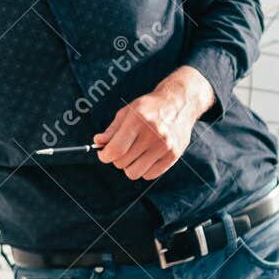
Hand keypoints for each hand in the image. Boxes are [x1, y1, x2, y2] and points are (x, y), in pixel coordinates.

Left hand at [94, 66, 213, 179]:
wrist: (180, 103)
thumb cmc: (150, 108)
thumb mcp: (128, 112)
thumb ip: (112, 130)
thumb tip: (98, 143)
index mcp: (137, 121)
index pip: (115, 150)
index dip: (105, 156)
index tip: (104, 154)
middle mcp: (152, 134)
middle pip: (122, 163)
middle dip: (117, 159)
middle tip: (123, 150)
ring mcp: (164, 146)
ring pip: (134, 173)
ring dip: (130, 166)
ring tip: (135, 154)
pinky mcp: (173, 155)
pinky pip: (150, 175)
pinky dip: (144, 170)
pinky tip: (147, 157)